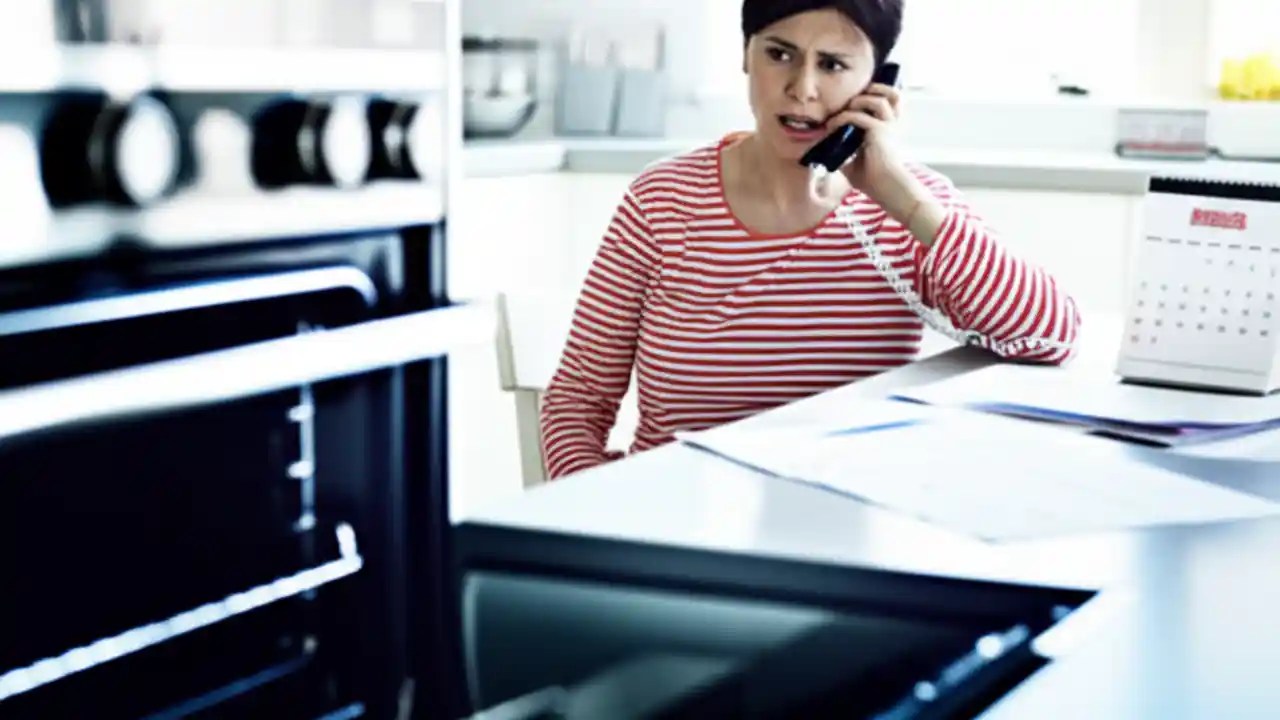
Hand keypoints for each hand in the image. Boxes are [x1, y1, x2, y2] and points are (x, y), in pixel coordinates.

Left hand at [828, 82, 904, 200]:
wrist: (887, 189)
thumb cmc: (873, 179)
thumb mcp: (855, 162)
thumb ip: (844, 151)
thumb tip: (825, 149)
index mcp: (891, 128)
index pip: (892, 101)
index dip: (880, 93)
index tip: (858, 98)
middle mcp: (893, 124)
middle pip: (893, 94)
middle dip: (875, 89)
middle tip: (854, 98)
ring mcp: (888, 126)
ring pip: (877, 100)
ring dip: (857, 101)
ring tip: (842, 112)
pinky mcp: (879, 131)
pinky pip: (857, 116)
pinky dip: (842, 118)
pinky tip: (832, 126)